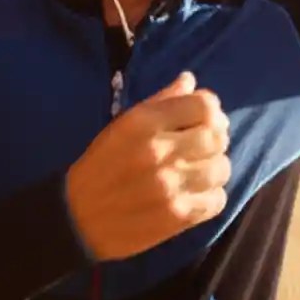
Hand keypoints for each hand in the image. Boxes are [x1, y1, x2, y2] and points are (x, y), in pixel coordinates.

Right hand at [65, 72, 230, 260]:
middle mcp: (159, 151)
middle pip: (217, 136)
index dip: (210, 111)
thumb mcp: (121, 126)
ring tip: (199, 172)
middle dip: (215, 139)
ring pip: (222, 168)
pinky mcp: (177, 216)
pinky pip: (218, 200)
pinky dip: (211, 197)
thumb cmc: (100, 167)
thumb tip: (190, 80)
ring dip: (215, 168)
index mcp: (143, 123)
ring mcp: (170, 186)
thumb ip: (159, 101)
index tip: (203, 120)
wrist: (77, 220)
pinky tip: (195, 195)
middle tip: (202, 148)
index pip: (204, 105)